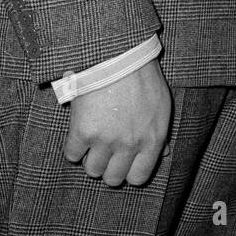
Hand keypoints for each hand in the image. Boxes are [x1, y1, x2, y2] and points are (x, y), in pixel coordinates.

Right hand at [63, 58, 171, 186]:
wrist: (118, 57)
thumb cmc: (143, 78)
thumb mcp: (161, 106)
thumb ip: (160, 134)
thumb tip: (163, 154)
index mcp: (152, 139)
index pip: (138, 178)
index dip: (129, 173)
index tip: (124, 163)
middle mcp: (130, 144)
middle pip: (113, 179)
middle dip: (109, 168)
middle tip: (107, 153)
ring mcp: (105, 140)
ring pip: (92, 170)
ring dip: (91, 158)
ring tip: (94, 141)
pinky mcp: (82, 132)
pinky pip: (72, 155)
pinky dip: (74, 147)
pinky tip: (80, 133)